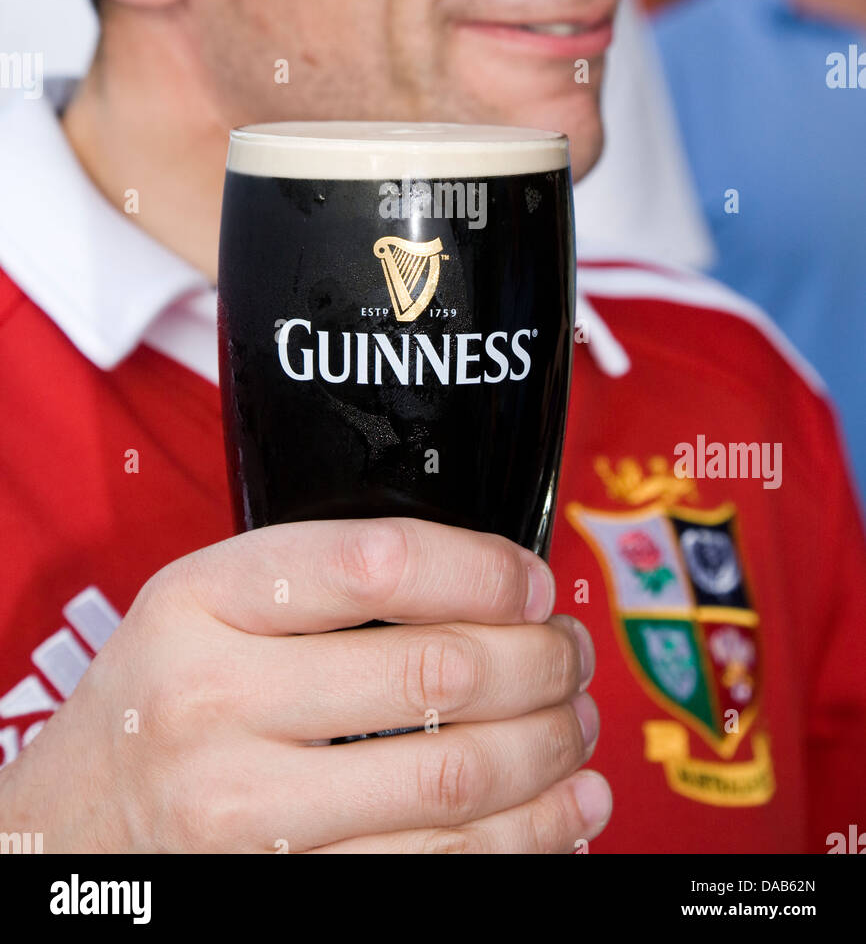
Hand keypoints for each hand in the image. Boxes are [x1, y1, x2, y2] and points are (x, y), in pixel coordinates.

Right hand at [0, 518, 610, 852]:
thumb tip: (493, 578)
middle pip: (433, 674)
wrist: (75, 828)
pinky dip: (527, 840)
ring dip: (550, 749)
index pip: (375, 563)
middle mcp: (214, 705)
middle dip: (539, 661)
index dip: (483, 569)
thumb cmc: (164, 694)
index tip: (532, 581)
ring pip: (452, 781)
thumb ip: (318, 577)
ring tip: (577, 722)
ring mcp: (243, 812)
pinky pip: (437, 869)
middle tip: (569, 652)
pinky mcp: (283, 890)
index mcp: (202, 603)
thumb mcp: (206, 604)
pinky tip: (566, 809)